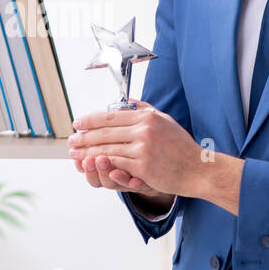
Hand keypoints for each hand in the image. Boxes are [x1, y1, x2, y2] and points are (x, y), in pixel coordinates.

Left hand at [68, 99, 200, 200]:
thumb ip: (145, 109)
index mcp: (147, 117)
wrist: (198, 169)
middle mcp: (143, 130)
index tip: (77, 123)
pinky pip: (115, 163)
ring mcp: (142, 148)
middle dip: (83, 136)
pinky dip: (100, 164)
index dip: (90, 119)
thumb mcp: (165, 120)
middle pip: (105, 132)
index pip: (110, 116)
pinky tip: (91, 165)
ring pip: (106, 149)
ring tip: (75, 154)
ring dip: (87, 152)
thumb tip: (127, 100)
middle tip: (71, 140)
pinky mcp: (142, 166)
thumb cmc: (181, 147)